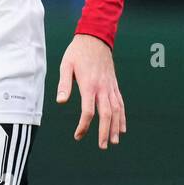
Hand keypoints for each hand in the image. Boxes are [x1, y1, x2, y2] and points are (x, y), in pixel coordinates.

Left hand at [56, 34, 125, 148]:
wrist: (95, 38)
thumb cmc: (77, 52)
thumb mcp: (66, 65)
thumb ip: (64, 84)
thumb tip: (60, 101)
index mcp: (89, 85)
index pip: (88, 111)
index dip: (84, 125)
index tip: (78, 135)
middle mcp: (102, 87)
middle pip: (106, 114)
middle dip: (105, 131)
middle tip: (103, 146)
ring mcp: (111, 87)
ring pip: (117, 110)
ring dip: (116, 127)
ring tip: (114, 141)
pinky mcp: (114, 85)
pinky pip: (121, 103)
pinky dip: (122, 116)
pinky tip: (122, 128)